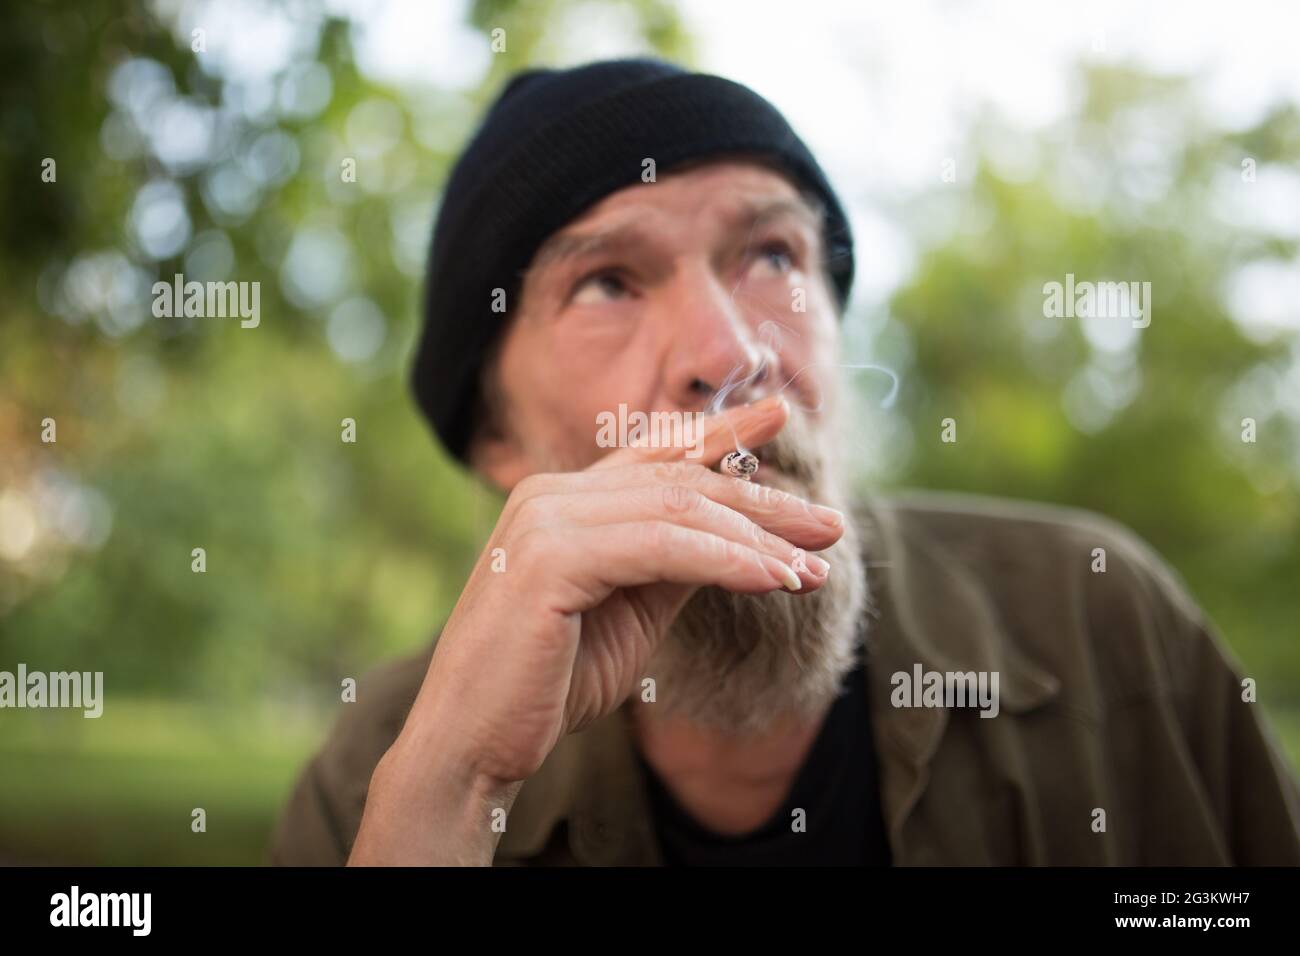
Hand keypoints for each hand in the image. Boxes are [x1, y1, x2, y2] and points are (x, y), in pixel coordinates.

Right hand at [349, 395, 844, 863]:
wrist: (473, 741)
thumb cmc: (550, 682)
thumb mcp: (631, 611)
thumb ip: (673, 562)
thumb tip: (739, 533)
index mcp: (563, 500)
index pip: (655, 453)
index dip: (719, 433)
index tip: (778, 415)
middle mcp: (550, 494)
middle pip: (679, 480)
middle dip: (763, 504)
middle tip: (831, 528)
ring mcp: (545, 519)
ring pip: (678, 509)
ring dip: (758, 540)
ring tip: (813, 571)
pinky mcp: (550, 557)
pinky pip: (662, 548)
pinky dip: (727, 562)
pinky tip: (774, 580)